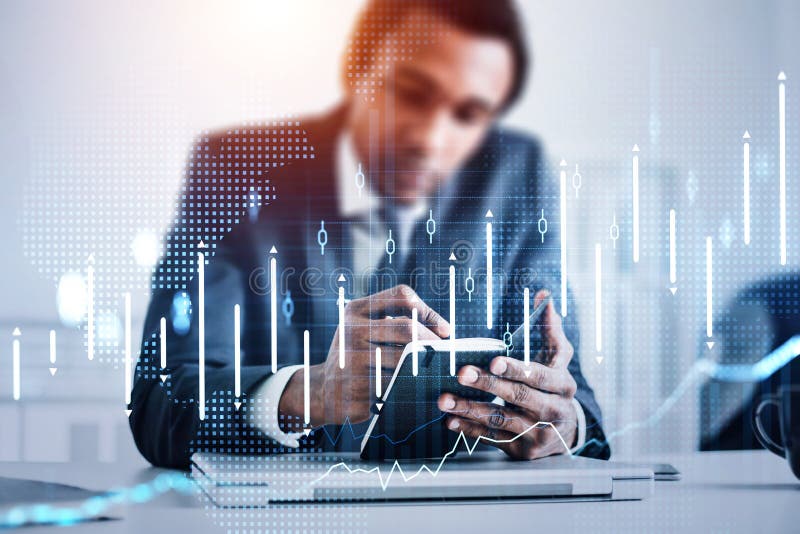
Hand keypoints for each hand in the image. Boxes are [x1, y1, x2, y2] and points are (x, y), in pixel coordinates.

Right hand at [280, 284, 449, 427]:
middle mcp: (351, 330)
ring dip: (426, 367)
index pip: (401, 295)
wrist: (324, 389)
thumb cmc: (358, 353)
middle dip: (432, 342)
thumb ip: (399, 319)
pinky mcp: (356, 389)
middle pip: (407, 329)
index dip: (429, 311)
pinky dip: (413, 387)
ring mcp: (352, 361)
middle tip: (447, 355)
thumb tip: (444, 332)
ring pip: (404, 361)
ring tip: (437, 372)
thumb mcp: (367, 327)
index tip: (445, 331)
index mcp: (356, 310)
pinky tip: (420, 389)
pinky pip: (396, 387)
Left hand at [438, 290, 578, 458]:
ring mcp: (538, 434)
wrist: (565, 431)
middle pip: (518, 398)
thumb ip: (549, 327)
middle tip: (461, 373)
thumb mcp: (557, 357)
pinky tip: (451, 421)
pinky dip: (470, 431)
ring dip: (470, 410)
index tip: (493, 361)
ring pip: (501, 421)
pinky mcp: (523, 451)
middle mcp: (554, 411)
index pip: (538, 376)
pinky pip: (493, 440)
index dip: (516, 368)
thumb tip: (542, 295)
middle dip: (488, 386)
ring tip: (445, 400)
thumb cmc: (552, 385)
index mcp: (563, 385)